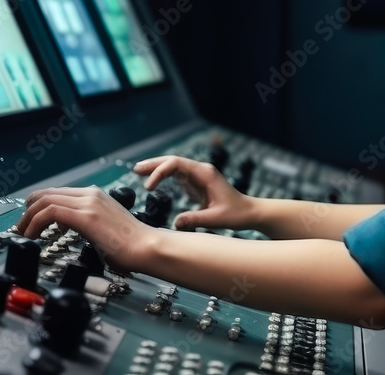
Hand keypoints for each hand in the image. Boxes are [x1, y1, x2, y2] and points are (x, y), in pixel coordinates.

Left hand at [16, 186, 156, 273]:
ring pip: (45, 201)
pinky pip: (50, 213)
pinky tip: (33, 236)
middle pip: (48, 193)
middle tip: (22, 227)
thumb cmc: (129, 243)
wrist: (145, 246)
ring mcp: (89, 203)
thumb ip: (86, 221)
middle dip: (29, 210)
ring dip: (28, 217)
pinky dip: (35, 223)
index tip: (31, 220)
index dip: (39, 205)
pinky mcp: (86, 216)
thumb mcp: (104, 226)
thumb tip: (67, 227)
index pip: (58, 192)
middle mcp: (91, 194)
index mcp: (96, 195)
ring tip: (24, 233)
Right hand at [132, 155, 259, 231]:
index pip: (177, 164)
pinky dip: (164, 175)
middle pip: (173, 161)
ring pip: (174, 166)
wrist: (249, 212)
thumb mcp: (216, 219)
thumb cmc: (236, 214)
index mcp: (205, 174)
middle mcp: (201, 170)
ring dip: (157, 167)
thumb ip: (195, 220)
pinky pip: (177, 174)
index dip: (160, 172)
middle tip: (135, 169)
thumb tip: (175, 223)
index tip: (149, 188)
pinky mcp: (197, 182)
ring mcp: (199, 175)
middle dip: (154, 164)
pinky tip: (153, 180)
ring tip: (138, 171)